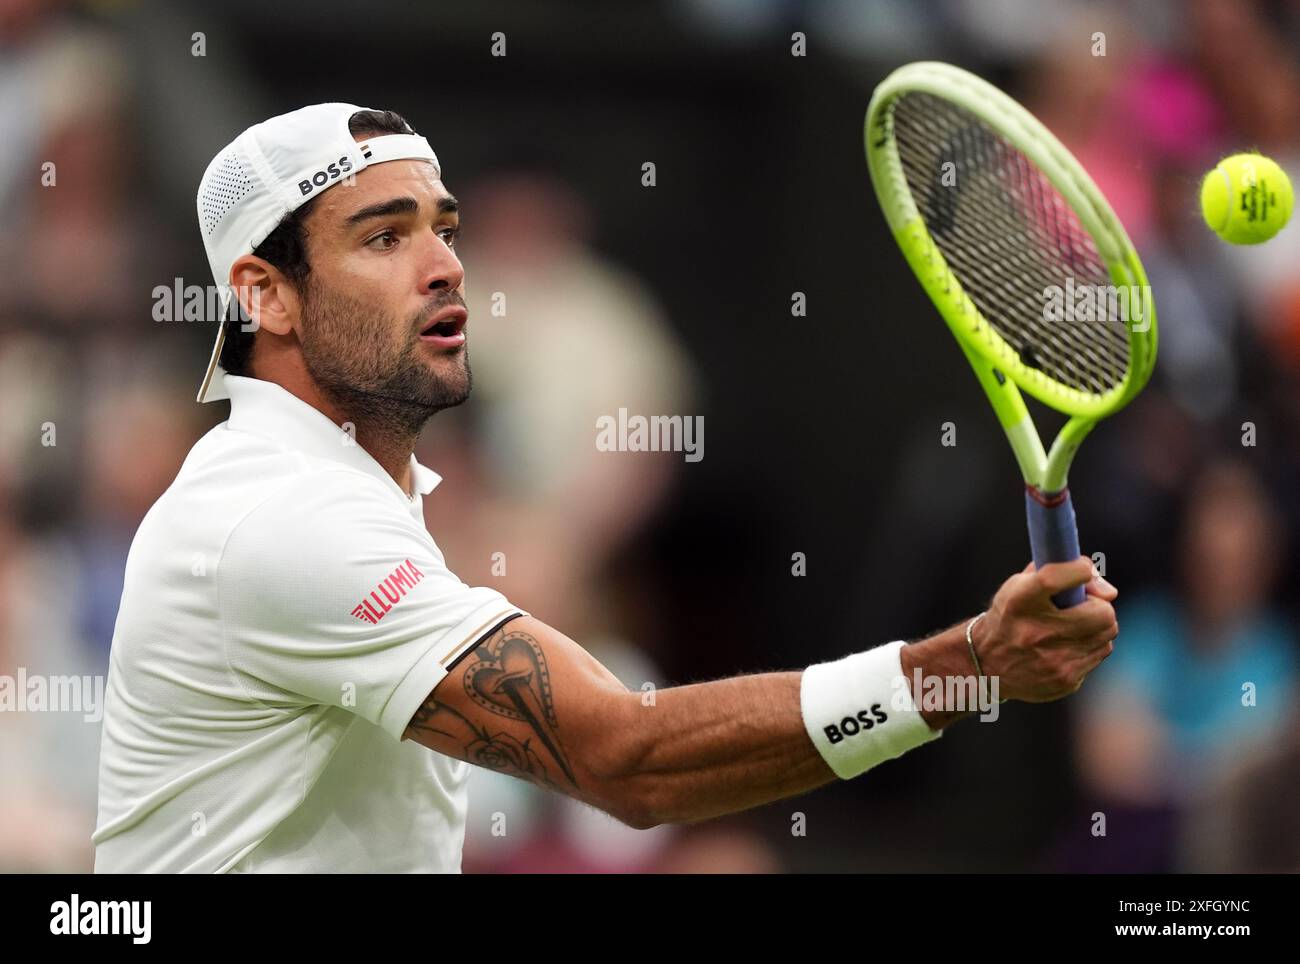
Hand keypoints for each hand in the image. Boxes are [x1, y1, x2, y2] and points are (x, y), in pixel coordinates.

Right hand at [973, 558, 1117, 702]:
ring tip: (1073, 627)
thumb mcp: (1019, 586)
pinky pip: (1098, 655)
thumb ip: (1059, 572)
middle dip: (1100, 607)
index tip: (1083, 569)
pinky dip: (1089, 647)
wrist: (986, 663)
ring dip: (1096, 628)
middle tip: (1085, 606)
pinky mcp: (1066, 680)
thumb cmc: (1010, 616)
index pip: (1053, 579)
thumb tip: (1109, 591)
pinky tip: (1067, 646)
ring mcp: (1054, 660)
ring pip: (1106, 636)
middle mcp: (1036, 632)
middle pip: (1102, 614)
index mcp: (1019, 602)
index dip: (1078, 570)